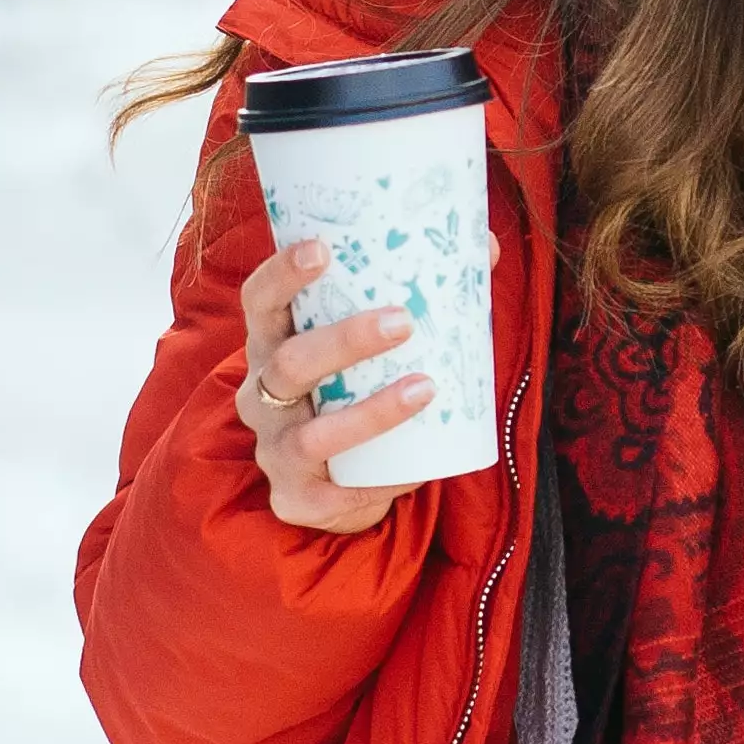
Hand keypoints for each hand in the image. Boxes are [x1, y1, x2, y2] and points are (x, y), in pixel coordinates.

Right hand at [233, 239, 434, 535]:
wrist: (333, 485)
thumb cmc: (355, 393)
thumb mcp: (369, 349)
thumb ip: (418, 298)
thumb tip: (483, 246)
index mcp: (274, 345)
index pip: (260, 302)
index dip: (282, 273)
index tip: (321, 247)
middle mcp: (262, 395)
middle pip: (290, 363)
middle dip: (345, 341)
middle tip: (404, 321)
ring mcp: (276, 450)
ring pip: (314, 435)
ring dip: (371, 413)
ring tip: (425, 388)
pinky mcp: (296, 498)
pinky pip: (337, 494)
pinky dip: (381, 482)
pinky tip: (417, 470)